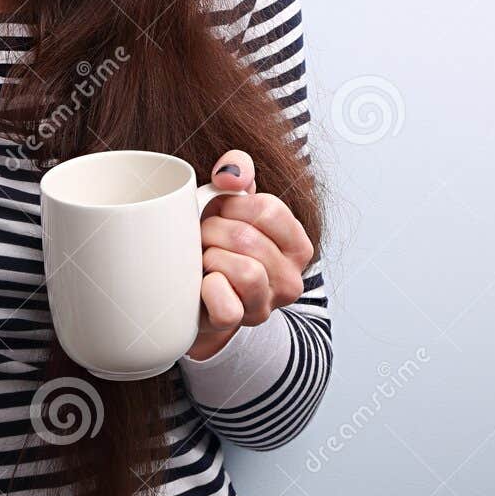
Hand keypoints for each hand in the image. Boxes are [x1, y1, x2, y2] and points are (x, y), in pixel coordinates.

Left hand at [186, 148, 313, 361]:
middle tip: (204, 237)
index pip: (269, 210)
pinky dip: (209, 291)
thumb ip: (238, 171)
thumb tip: (232, 174)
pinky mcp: (241, 324)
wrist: (197, 295)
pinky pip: (227, 307)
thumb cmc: (219, 242)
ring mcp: (267, 305)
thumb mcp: (232, 202)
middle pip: (247, 238)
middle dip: (212, 230)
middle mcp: (291, 279)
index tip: (220, 212)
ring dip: (210, 258)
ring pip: (243, 270)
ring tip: (205, 260)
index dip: (233, 205)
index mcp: (297, 245)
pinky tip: (204, 285)